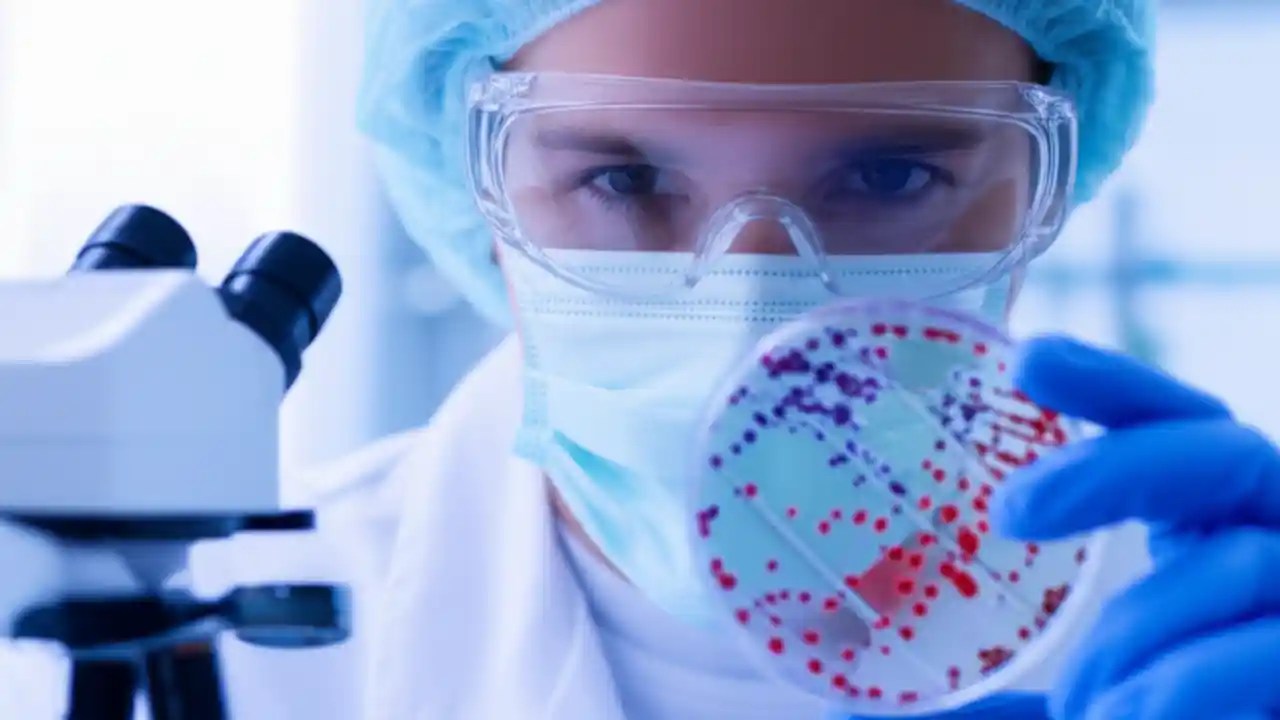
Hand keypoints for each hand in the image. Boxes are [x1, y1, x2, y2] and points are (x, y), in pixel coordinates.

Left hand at [993, 336, 1279, 719]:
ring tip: (1091, 708)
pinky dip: (1182, 685)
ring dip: (1138, 636)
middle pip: (1218, 448)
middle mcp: (1275, 541)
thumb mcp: (1086, 705)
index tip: (1026, 360)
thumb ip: (992, 706)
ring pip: (1235, 563)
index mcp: (1213, 529)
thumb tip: (851, 708)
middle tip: (1011, 507)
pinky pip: (1264, 650)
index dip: (1112, 381)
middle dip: (1113, 466)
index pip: (1174, 423)